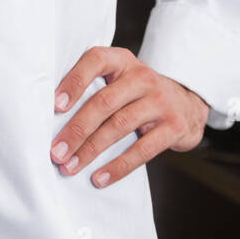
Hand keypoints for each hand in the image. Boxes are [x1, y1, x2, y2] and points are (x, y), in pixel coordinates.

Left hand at [49, 45, 209, 186]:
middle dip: (76, 129)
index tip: (55, 105)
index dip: (74, 81)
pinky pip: (142, 149)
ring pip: (119, 126)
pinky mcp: (174, 126)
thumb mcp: (121, 80)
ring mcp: (160, 100)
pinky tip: (99, 178)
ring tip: (70, 166)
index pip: (95, 60)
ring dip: (91, 150)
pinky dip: (118, 166)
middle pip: (104, 101)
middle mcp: (142, 76)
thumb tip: (53, 116)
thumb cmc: (139, 95)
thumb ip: (95, 87)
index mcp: (123, 60)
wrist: (187, 105)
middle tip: (56, 151)